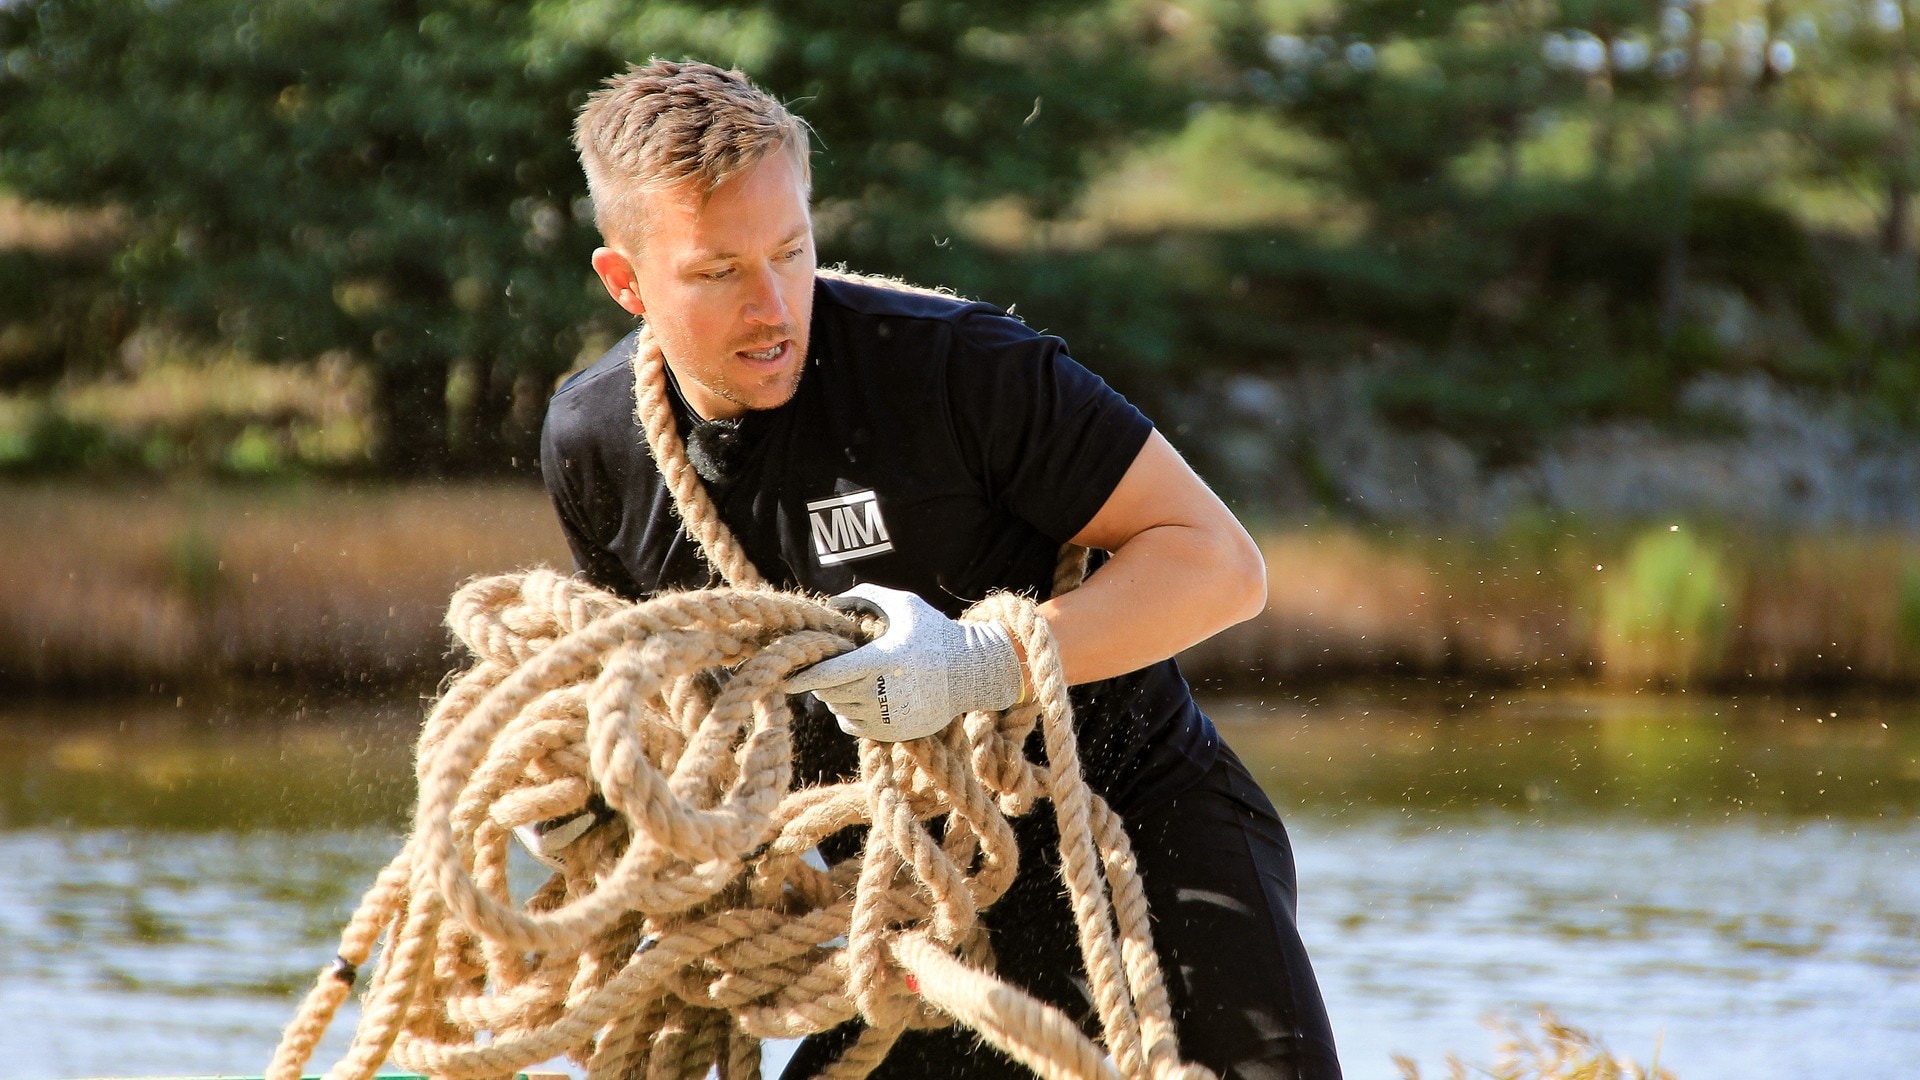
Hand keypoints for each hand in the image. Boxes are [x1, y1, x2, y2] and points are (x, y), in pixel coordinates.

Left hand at [784, 583, 1023, 741]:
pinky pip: (853, 726)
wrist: (971, 673)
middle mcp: (880, 692)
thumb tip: (832, 601)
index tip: (786, 676)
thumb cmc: (935, 633)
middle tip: (828, 667)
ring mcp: (886, 716)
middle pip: (829, 693)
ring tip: (848, 680)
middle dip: (822, 680)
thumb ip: (866, 596)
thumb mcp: (904, 605)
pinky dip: (848, 713)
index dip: (803, 677)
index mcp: (880, 661)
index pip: (829, 675)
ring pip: (839, 710)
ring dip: (835, 696)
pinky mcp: (892, 732)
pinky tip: (859, 698)